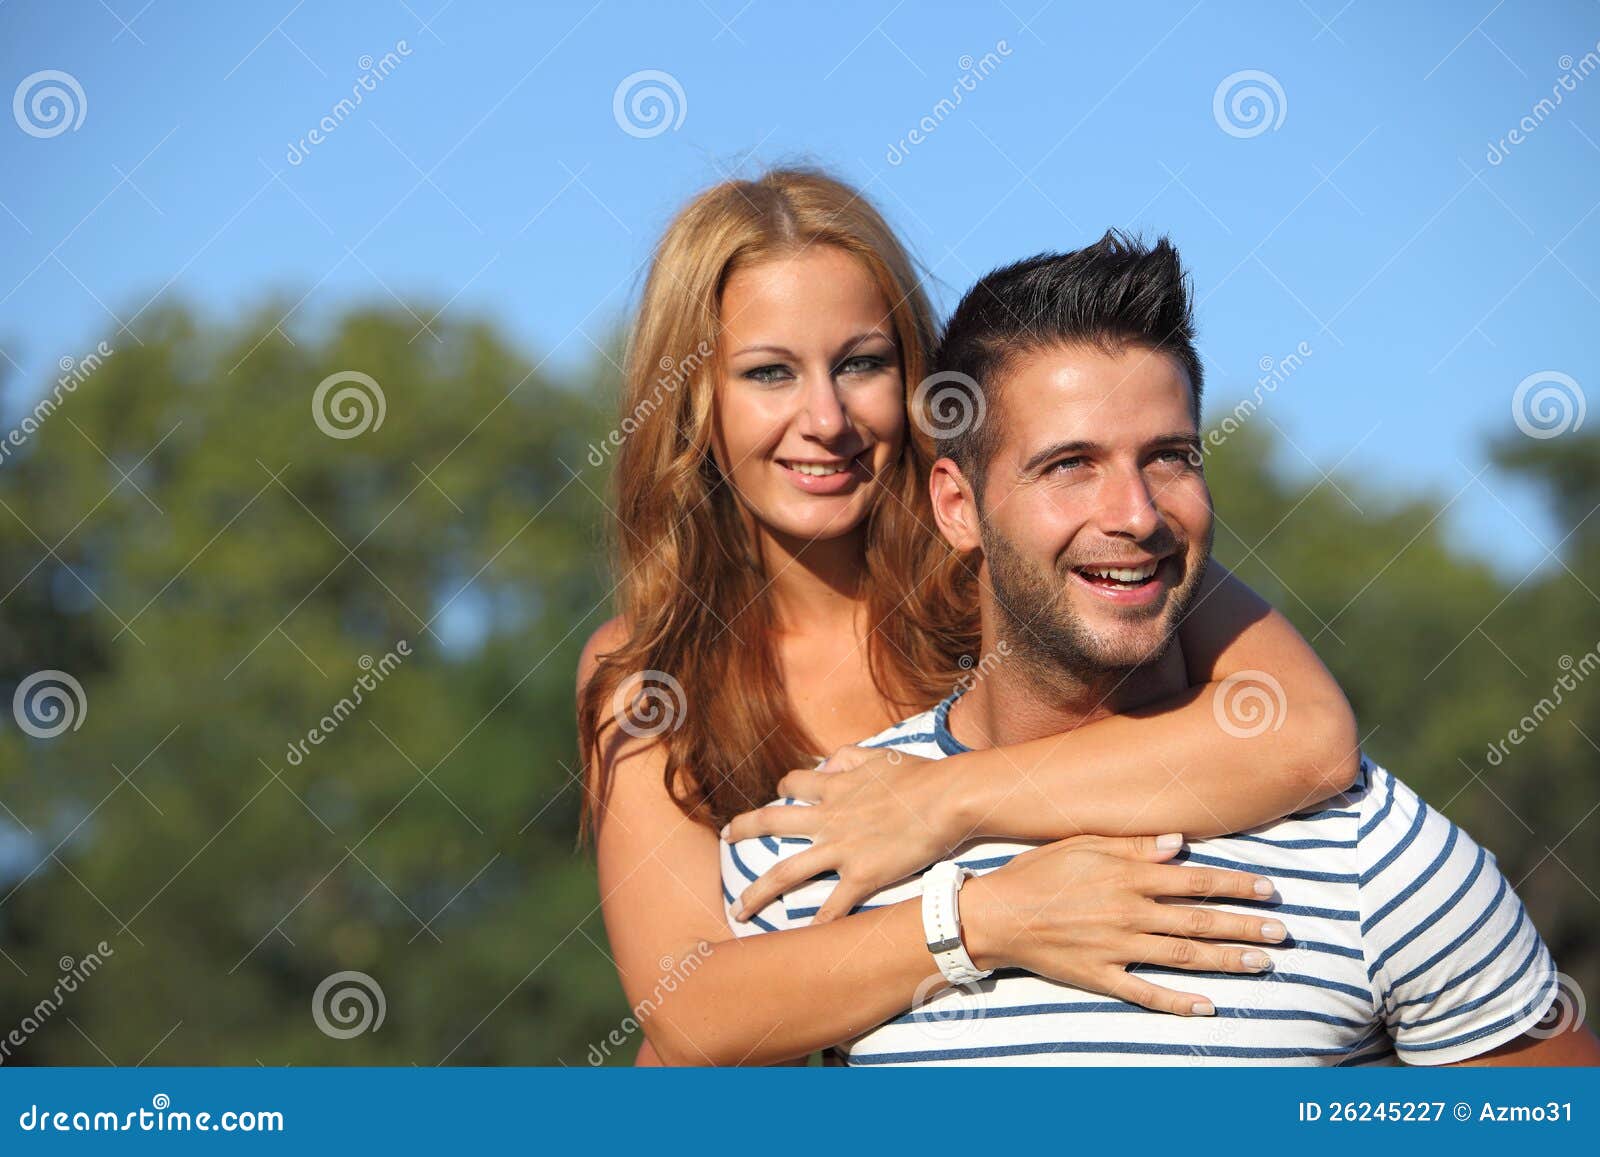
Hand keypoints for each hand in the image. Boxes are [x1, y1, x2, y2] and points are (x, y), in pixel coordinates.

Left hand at [723, 743, 960, 923]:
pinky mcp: (862, 875)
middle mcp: (828, 818)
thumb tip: (825, 764)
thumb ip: (848, 757)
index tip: (778, 796)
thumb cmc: (920, 775)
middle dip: (743, 830)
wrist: (946, 798)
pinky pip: (832, 906)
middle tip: (725, 839)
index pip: (792, 784)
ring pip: (786, 872)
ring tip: (739, 909)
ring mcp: (841, 849)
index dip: (782, 789)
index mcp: (834, 788)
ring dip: (758, 892)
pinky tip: (802, 943)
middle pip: (771, 822)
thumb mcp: (878, 755)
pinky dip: (816, 926)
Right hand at [960, 833, 1285, 1016]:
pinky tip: (1208, 1008)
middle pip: (1199, 922)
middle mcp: (1129, 914)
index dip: (1235, 884)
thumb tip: (1180, 843)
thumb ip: (1134, 845)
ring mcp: (1117, 949)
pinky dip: (1178, 1003)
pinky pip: (1146, 993)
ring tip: (1261, 964)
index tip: (1269, 889)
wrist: (995, 915)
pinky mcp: (1102, 976)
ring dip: (1226, 960)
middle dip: (1244, 926)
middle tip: (1282, 933)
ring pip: (1183, 957)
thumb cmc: (1038, 872)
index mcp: (1128, 878)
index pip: (1196, 881)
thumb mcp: (1083, 844)